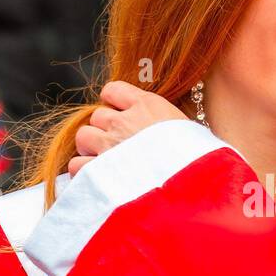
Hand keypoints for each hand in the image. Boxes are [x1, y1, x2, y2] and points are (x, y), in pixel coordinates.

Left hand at [69, 81, 188, 176]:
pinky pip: (77, 165)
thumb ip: (165, 124)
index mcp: (148, 105)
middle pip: (97, 116)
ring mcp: (109, 145)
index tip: (121, 116)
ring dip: (91, 148)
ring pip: (83, 136)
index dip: (114, 103)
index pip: (113, 90)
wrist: (193, 185)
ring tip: (105, 161)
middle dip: (104, 130)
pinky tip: (98, 178)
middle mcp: (125, 121)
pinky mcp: (99, 171)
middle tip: (118, 146)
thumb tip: (157, 130)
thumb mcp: (190, 130)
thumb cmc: (198, 161)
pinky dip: (84, 171)